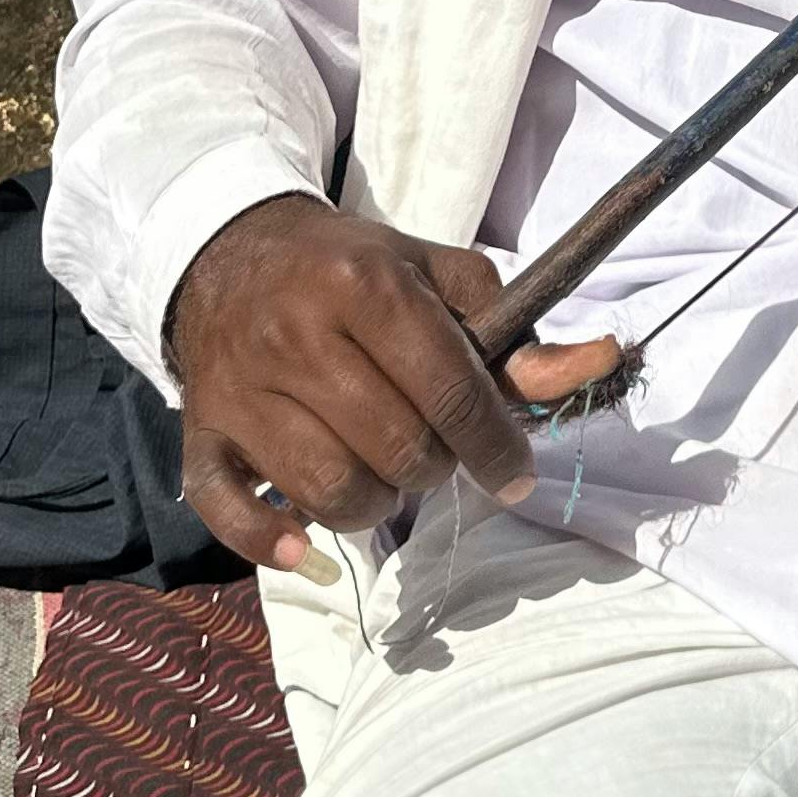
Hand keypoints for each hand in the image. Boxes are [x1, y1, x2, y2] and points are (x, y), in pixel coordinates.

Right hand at [166, 193, 622, 576]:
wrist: (232, 252)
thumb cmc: (350, 268)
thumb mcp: (433, 277)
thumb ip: (510, 333)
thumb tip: (595, 365)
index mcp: (364, 287)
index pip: (448, 391)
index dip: (495, 445)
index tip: (514, 472)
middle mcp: (297, 337)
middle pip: (396, 449)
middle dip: (434, 465)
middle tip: (432, 448)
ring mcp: (241, 391)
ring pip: (330, 492)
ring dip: (374, 501)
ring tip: (380, 468)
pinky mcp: (202, 434)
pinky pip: (231, 513)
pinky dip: (271, 543)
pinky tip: (303, 544)